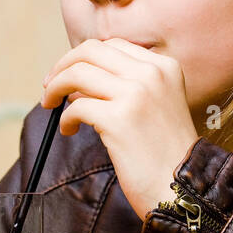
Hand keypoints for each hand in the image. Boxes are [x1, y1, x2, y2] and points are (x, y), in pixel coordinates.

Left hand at [41, 38, 198, 219]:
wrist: (182, 188)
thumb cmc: (164, 153)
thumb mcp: (156, 104)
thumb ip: (127, 85)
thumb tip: (78, 79)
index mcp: (163, 66)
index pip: (112, 45)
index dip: (83, 57)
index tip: (68, 73)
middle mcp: (151, 74)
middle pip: (90, 51)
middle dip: (62, 65)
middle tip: (49, 85)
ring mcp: (136, 94)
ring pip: (77, 73)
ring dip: (55, 87)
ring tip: (50, 104)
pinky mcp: (119, 119)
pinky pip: (76, 107)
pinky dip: (65, 118)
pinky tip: (69, 130)